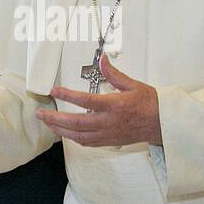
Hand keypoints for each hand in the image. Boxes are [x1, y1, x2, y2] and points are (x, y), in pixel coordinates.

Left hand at [39, 54, 162, 146]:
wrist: (162, 124)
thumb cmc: (150, 104)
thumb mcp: (133, 84)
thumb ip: (114, 74)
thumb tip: (103, 60)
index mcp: (114, 105)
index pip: (85, 101)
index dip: (67, 95)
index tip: (54, 90)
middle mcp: (108, 122)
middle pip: (76, 123)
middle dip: (55, 119)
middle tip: (41, 113)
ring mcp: (108, 134)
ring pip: (78, 136)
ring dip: (60, 130)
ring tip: (48, 123)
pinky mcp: (109, 142)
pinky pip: (87, 143)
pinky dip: (73, 138)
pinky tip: (65, 132)